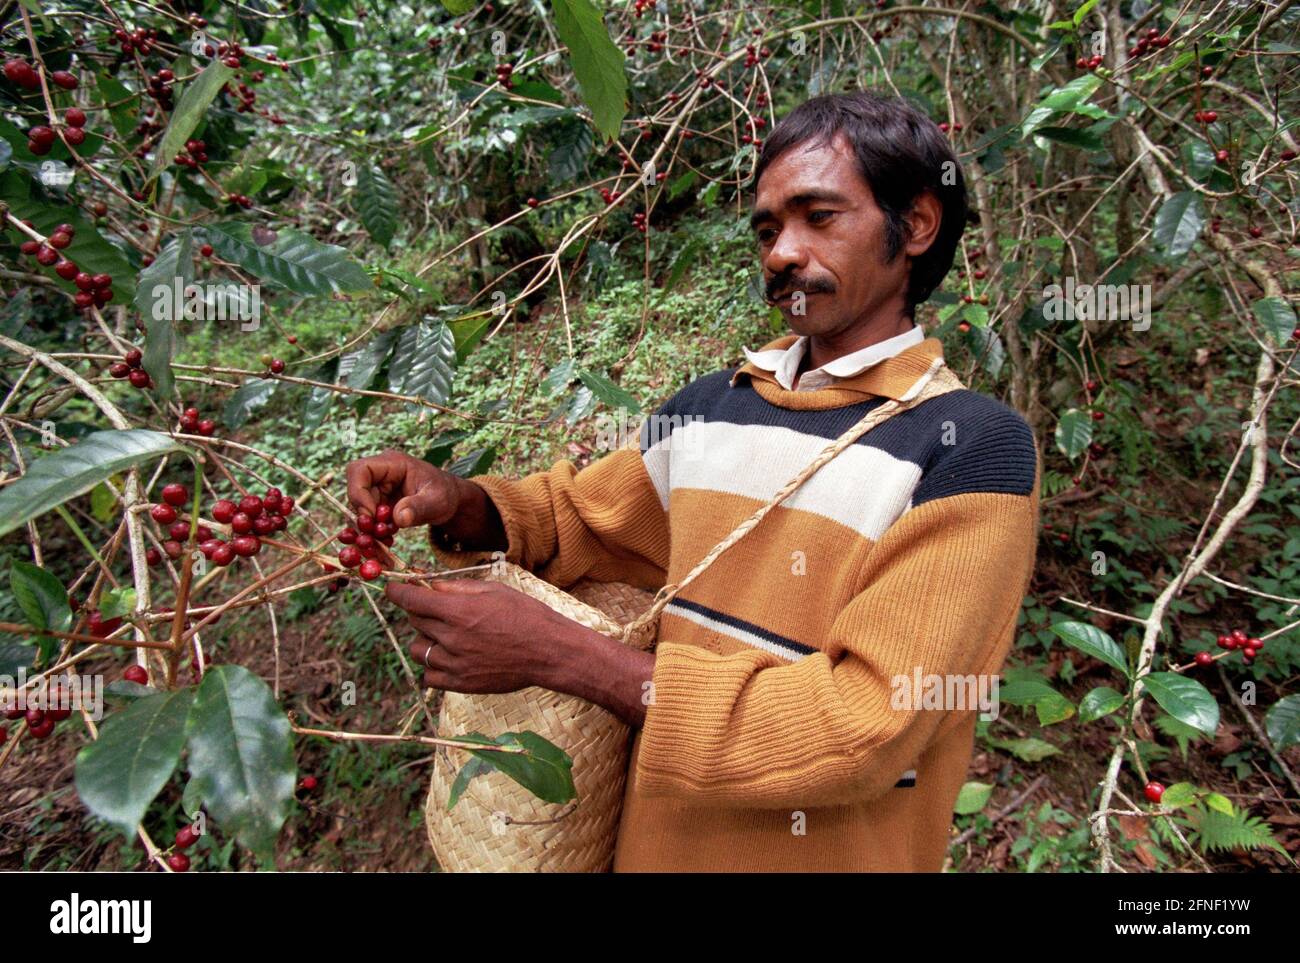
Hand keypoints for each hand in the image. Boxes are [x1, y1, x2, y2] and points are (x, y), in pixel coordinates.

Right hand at [345, 448, 459, 528]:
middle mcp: (381, 473)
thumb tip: (399, 518)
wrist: (450, 502)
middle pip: (356, 492)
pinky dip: (375, 531)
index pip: (360, 470)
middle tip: (379, 533)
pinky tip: (388, 539)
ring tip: (387, 538)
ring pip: (360, 508)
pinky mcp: (380, 503)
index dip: (358, 493)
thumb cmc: (445, 494)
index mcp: (393, 463)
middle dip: (365, 515)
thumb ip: (419, 508)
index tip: (371, 517)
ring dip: (370, 527)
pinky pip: (369, 518)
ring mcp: (379, 488)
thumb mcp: (437, 501)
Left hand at [386, 579, 586, 693]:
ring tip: (446, 635)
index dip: (397, 592)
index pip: (411, 600)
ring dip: (426, 639)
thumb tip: (430, 585)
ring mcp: (455, 664)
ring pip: (418, 650)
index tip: (392, 589)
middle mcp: (452, 638)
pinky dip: (434, 665)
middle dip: (421, 611)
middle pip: (415, 621)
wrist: (549, 652)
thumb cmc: (526, 615)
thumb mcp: (494, 590)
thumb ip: (458, 588)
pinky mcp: (461, 684)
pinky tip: (450, 657)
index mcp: (459, 612)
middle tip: (439, 609)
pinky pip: (429, 676)